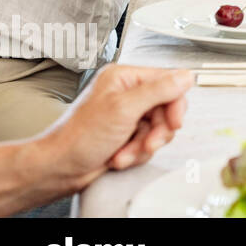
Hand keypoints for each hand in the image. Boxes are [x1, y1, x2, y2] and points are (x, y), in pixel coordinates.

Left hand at [38, 65, 192, 191]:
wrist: (59, 169)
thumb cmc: (78, 138)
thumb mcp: (123, 109)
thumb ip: (158, 90)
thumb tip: (186, 76)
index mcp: (124, 78)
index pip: (168, 82)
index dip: (175, 103)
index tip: (174, 122)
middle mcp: (127, 93)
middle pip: (167, 107)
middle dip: (158, 130)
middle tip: (149, 142)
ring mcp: (128, 114)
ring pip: (159, 128)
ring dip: (145, 145)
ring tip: (126, 152)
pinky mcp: (127, 133)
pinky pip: (149, 142)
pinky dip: (137, 153)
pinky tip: (120, 155)